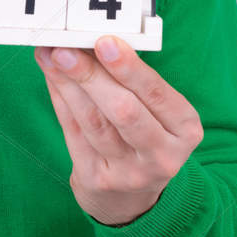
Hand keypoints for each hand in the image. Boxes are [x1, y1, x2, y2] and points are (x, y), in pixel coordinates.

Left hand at [34, 36, 203, 225]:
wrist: (131, 196)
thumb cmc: (145, 135)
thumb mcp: (157, 111)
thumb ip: (132, 79)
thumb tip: (93, 40)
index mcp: (185, 130)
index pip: (156, 94)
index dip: (129, 68)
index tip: (104, 42)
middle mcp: (162, 155)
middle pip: (123, 112)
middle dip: (92, 76)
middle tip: (66, 50)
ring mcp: (129, 173)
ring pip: (94, 123)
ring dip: (68, 85)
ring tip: (51, 56)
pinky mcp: (98, 180)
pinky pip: (74, 133)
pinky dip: (61, 101)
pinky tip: (52, 77)